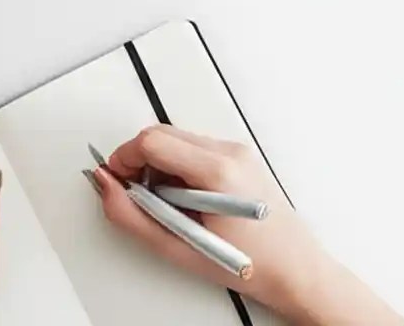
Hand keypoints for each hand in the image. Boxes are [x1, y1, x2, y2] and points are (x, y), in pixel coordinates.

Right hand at [91, 125, 403, 325]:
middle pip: (160, 133)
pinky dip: (176, 167)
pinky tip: (183, 199)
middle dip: (138, 160)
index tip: (115, 179)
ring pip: (175, 138)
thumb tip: (106, 187)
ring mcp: (237, 152)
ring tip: (165, 203)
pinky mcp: (238, 157)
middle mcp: (230, 153)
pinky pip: (192, 148)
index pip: (151, 141)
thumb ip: (131, 215)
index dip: (123, 158)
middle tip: (135, 193)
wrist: (296, 270)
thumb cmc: (251, 265)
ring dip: (157, 165)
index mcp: (218, 171)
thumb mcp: (177, 248)